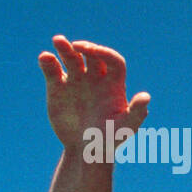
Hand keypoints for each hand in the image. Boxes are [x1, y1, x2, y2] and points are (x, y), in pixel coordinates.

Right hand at [38, 36, 149, 152]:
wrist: (87, 151)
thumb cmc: (111, 140)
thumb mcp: (126, 127)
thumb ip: (137, 112)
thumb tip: (146, 97)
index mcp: (114, 85)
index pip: (113, 61)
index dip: (105, 53)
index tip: (95, 51)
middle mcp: (95, 78)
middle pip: (92, 55)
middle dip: (85, 47)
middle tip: (76, 46)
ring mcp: (76, 81)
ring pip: (71, 58)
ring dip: (64, 48)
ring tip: (58, 40)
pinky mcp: (58, 87)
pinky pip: (53, 70)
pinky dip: (48, 62)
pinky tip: (45, 58)